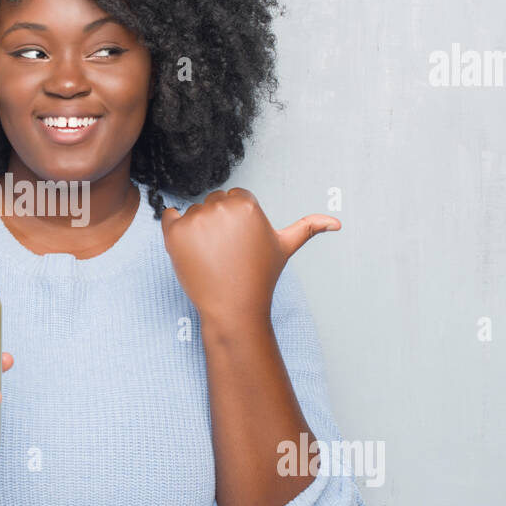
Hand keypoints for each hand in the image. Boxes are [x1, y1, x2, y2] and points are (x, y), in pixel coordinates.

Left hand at [160, 188, 339, 326]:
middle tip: (225, 253)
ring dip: (196, 231)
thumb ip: (308, 227)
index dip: (235, 223)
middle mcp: (221, 206)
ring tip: (210, 256)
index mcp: (246, 203)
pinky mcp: (174, 232)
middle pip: (212, 203)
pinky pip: (168, 217)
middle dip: (216, 225)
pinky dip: (174, 230)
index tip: (240, 244)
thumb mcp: (285, 247)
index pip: (233, 198)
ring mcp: (196, 218)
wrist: (233, 308)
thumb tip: (337, 222)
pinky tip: (189, 249)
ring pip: (192, 213)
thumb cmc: (260, 277)